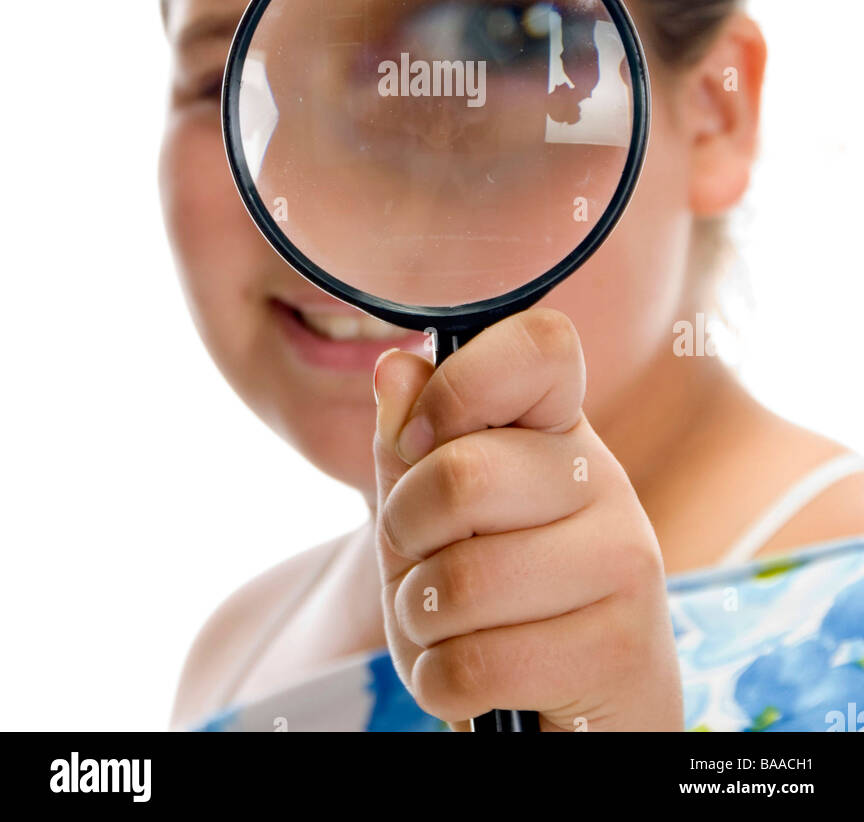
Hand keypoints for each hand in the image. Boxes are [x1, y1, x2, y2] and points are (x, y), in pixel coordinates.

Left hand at [372, 308, 683, 731]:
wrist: (579, 720)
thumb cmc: (494, 603)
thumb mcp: (431, 521)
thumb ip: (410, 444)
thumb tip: (393, 367)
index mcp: (558, 429)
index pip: (539, 345)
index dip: (460, 382)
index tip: (421, 438)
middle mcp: (604, 479)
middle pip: (462, 476)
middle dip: (406, 534)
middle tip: (424, 561)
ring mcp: (625, 560)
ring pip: (461, 582)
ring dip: (422, 622)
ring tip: (455, 627)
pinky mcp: (623, 649)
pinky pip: (477, 663)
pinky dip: (443, 683)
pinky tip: (476, 678)